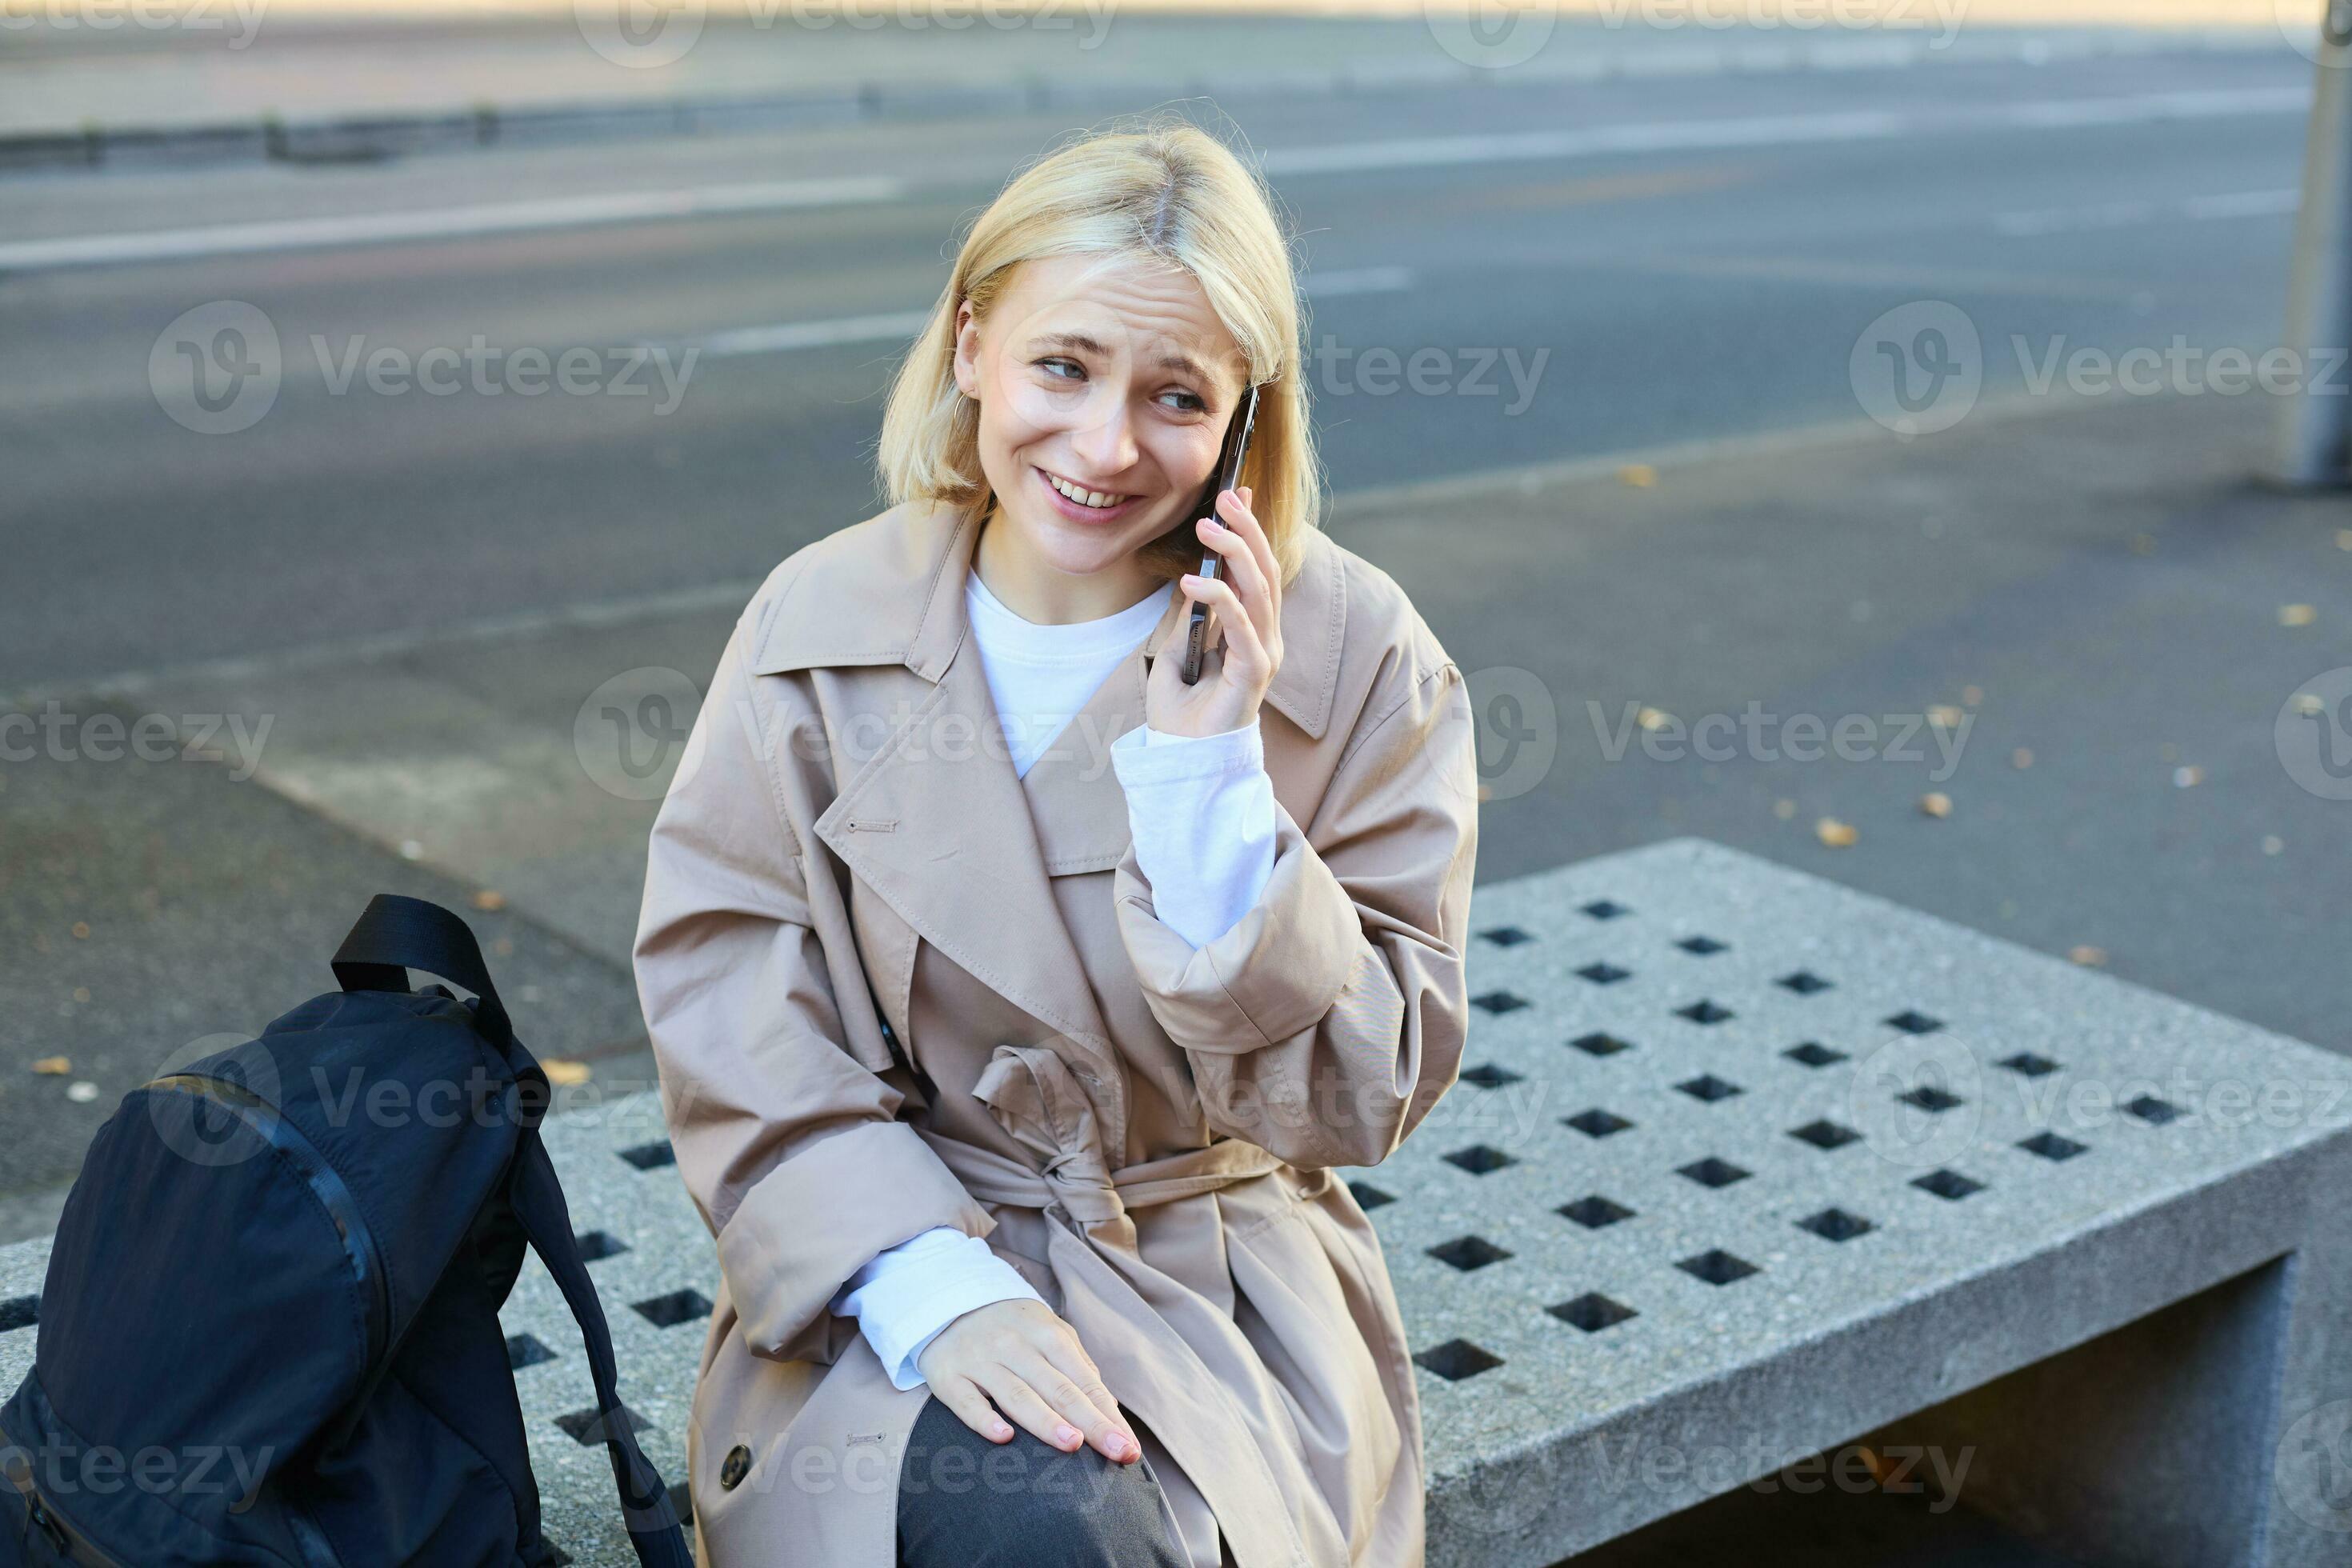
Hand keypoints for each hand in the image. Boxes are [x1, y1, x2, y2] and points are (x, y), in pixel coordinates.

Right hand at [913, 1298, 1140, 1463]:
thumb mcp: (1047, 1332)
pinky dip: (985, 1419)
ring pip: (1017, 1395)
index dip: (1107, 1414)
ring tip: (1073, 1445)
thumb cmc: (1012, 1328)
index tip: (1129, 1447)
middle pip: (1057, 1389)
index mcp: (1046, 1333)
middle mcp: (1014, 1345)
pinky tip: (1004, 1437)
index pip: (1083, 1379)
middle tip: (1116, 1450)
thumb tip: (1107, 1407)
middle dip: (1090, 1422)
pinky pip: (966, 1402)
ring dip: (1046, 1421)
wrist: (946, 1303)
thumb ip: (1077, 1364)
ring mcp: (980, 1360)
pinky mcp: (948, 1376)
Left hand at [1146, 484, 1281, 738]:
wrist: (1181, 759)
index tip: (1237, 493)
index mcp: (1252, 631)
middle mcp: (1266, 638)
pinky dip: (1218, 598)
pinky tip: (1190, 583)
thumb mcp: (1175, 650)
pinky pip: (1242, 625)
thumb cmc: (1179, 713)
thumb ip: (1190, 616)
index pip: (1257, 570)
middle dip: (1248, 530)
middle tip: (1225, 498)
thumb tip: (1193, 576)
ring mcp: (1265, 654)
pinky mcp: (1256, 672)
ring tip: (1207, 527)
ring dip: (1235, 551)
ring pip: (1260, 589)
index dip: (1251, 530)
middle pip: (1265, 571)